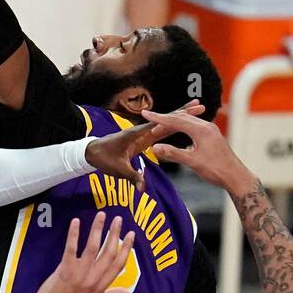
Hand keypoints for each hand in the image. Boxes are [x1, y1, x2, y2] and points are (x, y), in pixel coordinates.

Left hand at [33, 212, 135, 292]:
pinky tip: (76, 222)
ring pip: (93, 247)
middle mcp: (94, 278)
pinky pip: (72, 249)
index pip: (118, 264)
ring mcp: (80, 274)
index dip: (126, 248)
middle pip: (109, 252)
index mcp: (101, 286)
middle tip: (118, 219)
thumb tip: (129, 292)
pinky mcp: (65, 270)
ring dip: (98, 229)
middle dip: (115, 234)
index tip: (131, 235)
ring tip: (102, 215)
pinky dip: (74, 234)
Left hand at [84, 100, 204, 190]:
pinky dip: (172, 126)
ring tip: (196, 110)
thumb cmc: (103, 158)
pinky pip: (161, 131)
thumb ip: (131, 176)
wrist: (93, 152)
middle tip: (199, 105)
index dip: (175, 117)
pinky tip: (183, 124)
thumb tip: (142, 187)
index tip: (189, 111)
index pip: (159, 123)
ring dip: (180, 118)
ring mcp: (143, 133)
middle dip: (182, 112)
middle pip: (166, 120)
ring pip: (165, 123)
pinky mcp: (143, 138)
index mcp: (137, 134)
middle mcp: (142, 130)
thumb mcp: (118, 169)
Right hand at [140, 107, 256, 195]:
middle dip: (164, 119)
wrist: (236, 176)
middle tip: (150, 120)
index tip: (146, 114)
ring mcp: (210, 131)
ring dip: (173, 123)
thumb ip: (173, 153)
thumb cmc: (217, 170)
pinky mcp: (212, 137)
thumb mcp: (192, 162)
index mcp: (201, 130)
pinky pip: (193, 127)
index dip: (158, 118)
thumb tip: (155, 147)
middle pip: (181, 118)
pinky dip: (182, 127)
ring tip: (160, 127)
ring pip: (188, 122)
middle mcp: (206, 127)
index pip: (175, 121)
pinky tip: (178, 132)